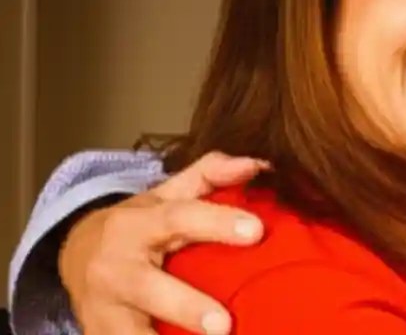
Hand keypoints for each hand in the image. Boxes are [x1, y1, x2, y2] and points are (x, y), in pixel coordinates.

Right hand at [59, 152, 269, 334]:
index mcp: (136, 225)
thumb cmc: (137, 225)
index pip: (179, 218)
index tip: (256, 231)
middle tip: (224, 325)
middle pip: (149, 288)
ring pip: (129, 333)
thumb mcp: (167, 195)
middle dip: (185, 306)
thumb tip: (257, 163)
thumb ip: (210, 174)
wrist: (74, 256)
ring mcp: (103, 308)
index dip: (218, 222)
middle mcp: (115, 267)